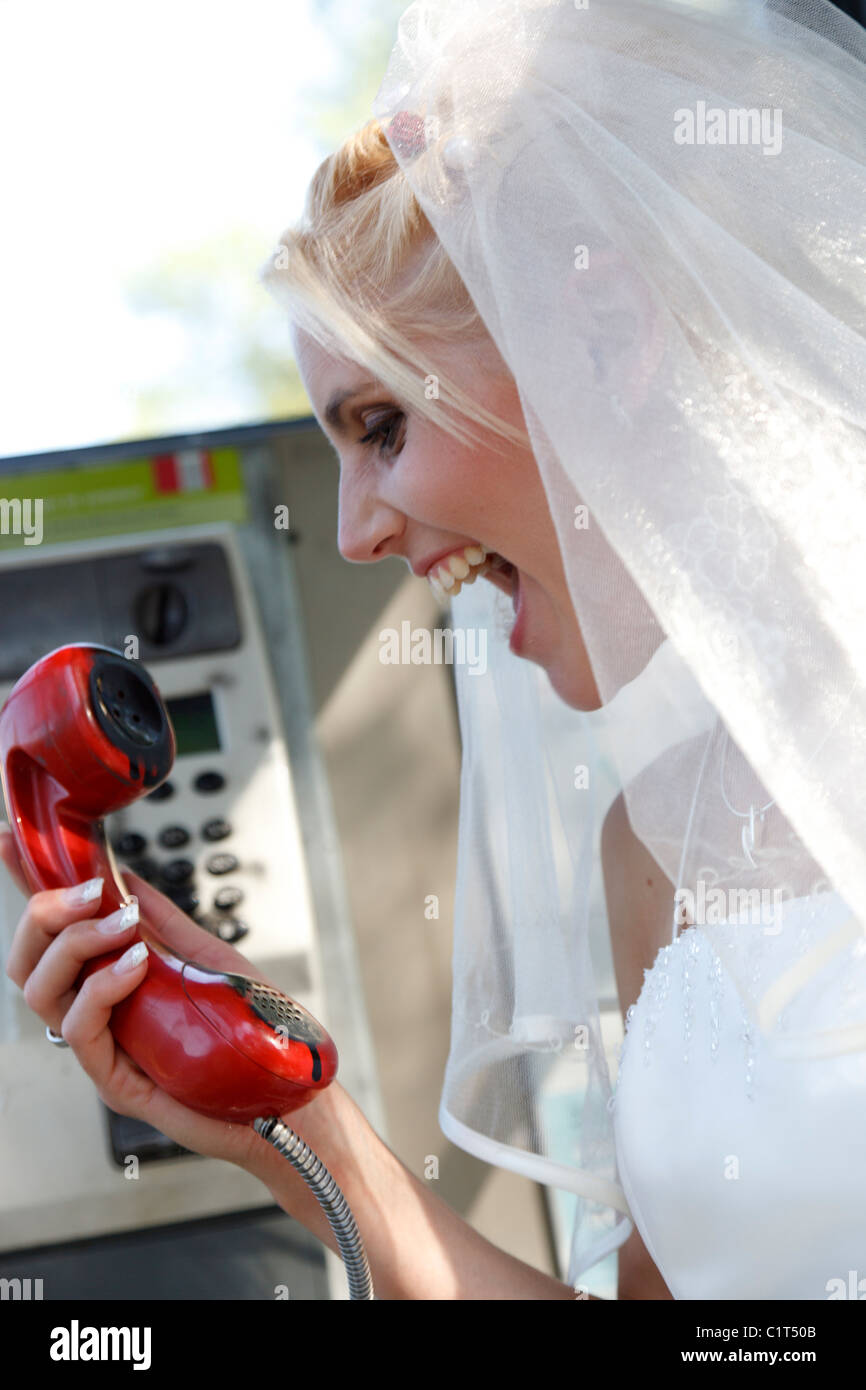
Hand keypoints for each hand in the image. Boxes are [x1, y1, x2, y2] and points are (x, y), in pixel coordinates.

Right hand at [0, 825, 328, 1177]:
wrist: (290, 1096)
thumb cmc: (254, 1032)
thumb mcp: (206, 958)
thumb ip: (163, 924)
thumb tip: (125, 877)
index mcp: (110, 984)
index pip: (53, 935)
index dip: (28, 888)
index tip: (8, 841)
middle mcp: (97, 1016)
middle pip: (27, 963)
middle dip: (44, 913)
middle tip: (87, 891)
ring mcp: (104, 1051)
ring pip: (42, 993)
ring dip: (73, 945)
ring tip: (118, 925)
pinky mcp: (118, 1083)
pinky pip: (81, 1031)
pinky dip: (101, 988)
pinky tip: (135, 964)